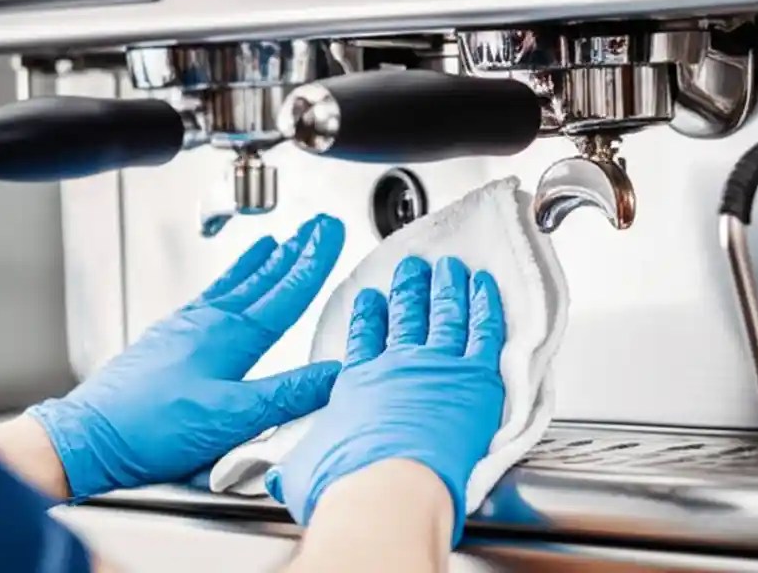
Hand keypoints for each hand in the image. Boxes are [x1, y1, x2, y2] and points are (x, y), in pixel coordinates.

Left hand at [27, 214, 345, 497]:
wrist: (87, 437)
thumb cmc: (152, 430)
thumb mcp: (233, 419)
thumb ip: (287, 395)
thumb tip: (334, 375)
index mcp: (232, 336)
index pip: (286, 291)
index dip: (314, 261)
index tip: (331, 233)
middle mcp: (208, 322)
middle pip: (262, 279)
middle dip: (294, 252)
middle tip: (316, 227)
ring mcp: (183, 329)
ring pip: (233, 286)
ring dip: (259, 264)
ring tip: (275, 243)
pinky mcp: (165, 343)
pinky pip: (208, 300)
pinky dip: (226, 285)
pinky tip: (225, 290)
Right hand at [266, 256, 506, 545]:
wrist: (386, 488)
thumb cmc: (346, 484)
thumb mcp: (303, 471)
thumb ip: (292, 467)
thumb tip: (272, 476)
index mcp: (360, 384)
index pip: (364, 339)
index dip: (368, 317)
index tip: (370, 299)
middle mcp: (398, 367)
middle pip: (407, 317)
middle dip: (410, 289)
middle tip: (413, 268)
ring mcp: (437, 367)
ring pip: (445, 315)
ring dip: (447, 288)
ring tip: (449, 268)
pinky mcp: (474, 377)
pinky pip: (483, 330)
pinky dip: (484, 304)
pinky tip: (484, 287)